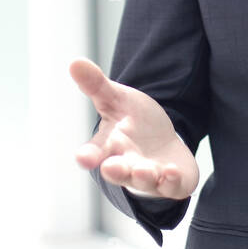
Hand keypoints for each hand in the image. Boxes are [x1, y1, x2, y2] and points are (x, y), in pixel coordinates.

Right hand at [70, 58, 197, 200]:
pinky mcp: (172, 183)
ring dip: (143, 177)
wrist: (160, 143)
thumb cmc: (132, 123)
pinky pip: (172, 186)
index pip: (97, 151)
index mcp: (111, 145)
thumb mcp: (116, 100)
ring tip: (144, 170)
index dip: (89, 155)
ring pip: (144, 181)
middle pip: (118, 171)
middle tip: (110, 168)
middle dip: (115, 170)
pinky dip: (171, 181)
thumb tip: (74, 61)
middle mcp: (127, 164)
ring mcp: (149, 177)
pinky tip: (172, 171)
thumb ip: (96, 85)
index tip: (83, 158)